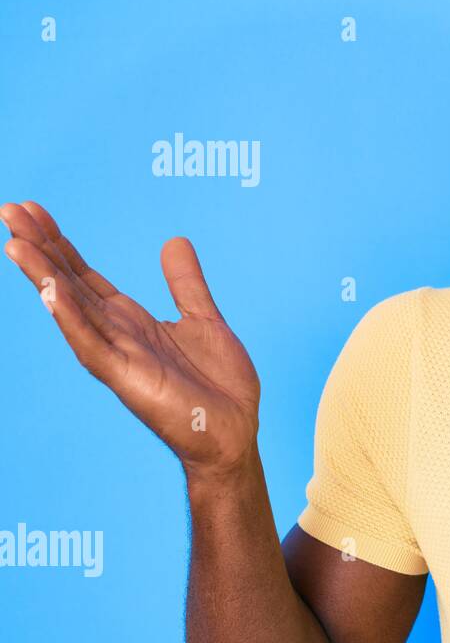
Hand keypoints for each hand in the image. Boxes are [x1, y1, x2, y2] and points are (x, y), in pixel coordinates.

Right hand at [1, 200, 260, 477]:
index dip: (60, 244)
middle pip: (70, 284)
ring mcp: (118, 356)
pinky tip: (51, 291)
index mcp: (131, 320)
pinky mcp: (127, 379)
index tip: (31, 211)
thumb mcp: (204, 319)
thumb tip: (173, 240)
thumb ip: (185, 284)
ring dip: (44, 277)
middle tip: (10, 209)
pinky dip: (71, 318)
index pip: (85, 275)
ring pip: (72, 310)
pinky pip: (92, 345)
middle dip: (41, 248)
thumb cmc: (218, 385)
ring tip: (14, 243)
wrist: (235, 432)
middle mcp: (116, 335)